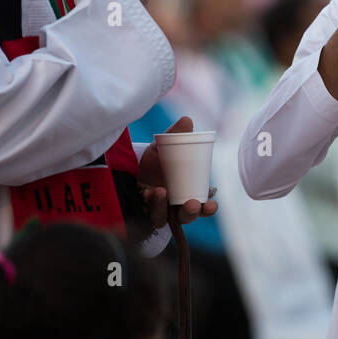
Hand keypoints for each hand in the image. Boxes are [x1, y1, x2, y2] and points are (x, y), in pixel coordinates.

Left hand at [135, 116, 217, 230]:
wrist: (126, 170)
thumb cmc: (152, 162)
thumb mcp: (162, 148)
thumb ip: (174, 136)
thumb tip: (187, 119)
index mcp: (186, 194)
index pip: (202, 206)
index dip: (208, 208)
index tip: (211, 205)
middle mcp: (173, 208)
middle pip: (186, 217)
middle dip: (192, 213)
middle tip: (194, 204)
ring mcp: (157, 213)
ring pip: (166, 219)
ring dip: (165, 207)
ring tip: (162, 191)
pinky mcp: (141, 216)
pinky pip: (147, 216)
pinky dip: (150, 205)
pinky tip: (148, 192)